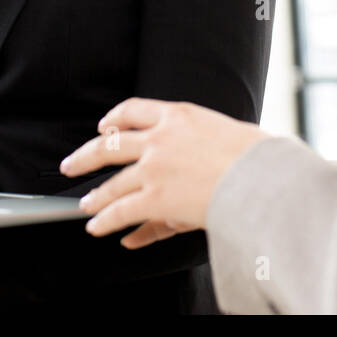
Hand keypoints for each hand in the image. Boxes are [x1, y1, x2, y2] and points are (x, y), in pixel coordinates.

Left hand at [58, 98, 268, 246]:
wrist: (265, 176)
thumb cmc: (258, 157)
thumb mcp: (225, 138)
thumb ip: (200, 149)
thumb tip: (193, 153)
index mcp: (179, 115)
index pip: (134, 110)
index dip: (114, 119)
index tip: (104, 126)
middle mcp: (160, 138)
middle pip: (109, 144)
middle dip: (86, 155)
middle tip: (72, 164)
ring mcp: (154, 168)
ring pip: (112, 182)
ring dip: (95, 196)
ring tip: (86, 205)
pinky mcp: (155, 198)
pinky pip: (121, 211)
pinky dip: (105, 220)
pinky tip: (97, 227)